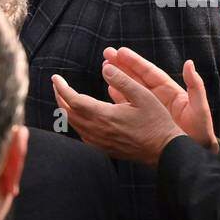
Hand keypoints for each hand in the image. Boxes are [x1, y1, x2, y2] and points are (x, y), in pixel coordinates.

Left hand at [51, 63, 186, 166]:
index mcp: (104, 115)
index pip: (73, 100)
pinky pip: (80, 133)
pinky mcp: (101, 148)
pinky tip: (78, 114)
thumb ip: (123, 81)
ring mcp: (97, 141)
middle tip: (57, 84)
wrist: (163, 150)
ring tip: (64, 96)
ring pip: (72, 124)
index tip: (56, 77)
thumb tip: (105, 69)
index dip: (62, 88)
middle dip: (59, 96)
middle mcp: (96, 130)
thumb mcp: (143, 95)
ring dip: (65, 109)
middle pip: (67, 112)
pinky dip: (74, 121)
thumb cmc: (156, 122)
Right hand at [103, 47, 218, 152]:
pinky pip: (128, 105)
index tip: (121, 52)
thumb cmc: (200, 132)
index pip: (149, 72)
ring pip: (131, 89)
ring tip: (104, 67)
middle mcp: (158, 97)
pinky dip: (119, 97)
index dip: (135, 62)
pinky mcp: (143, 120)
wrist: (191, 153)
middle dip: (122, 65)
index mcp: (170, 91)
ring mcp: (150, 108)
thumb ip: (195, 86)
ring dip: (118, 78)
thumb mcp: (199, 109)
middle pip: (136, 77)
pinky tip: (109, 89)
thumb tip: (189, 64)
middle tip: (107, 54)